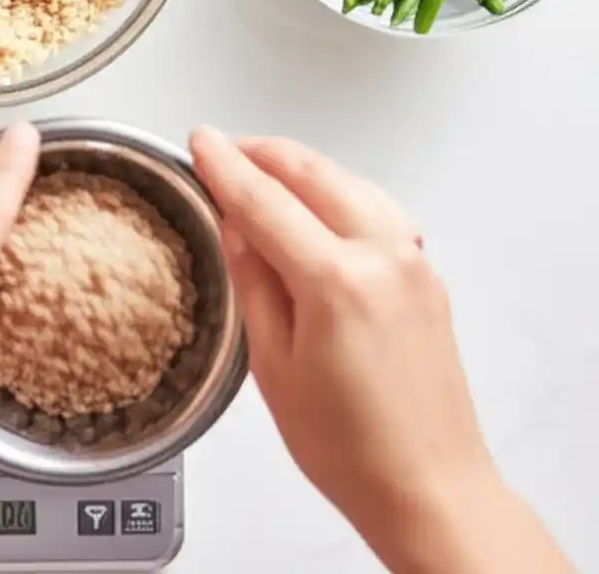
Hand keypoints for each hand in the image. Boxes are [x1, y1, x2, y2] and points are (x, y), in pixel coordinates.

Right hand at [190, 127, 570, 573]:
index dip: (225, 167)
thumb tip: (236, 227)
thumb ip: (254, 283)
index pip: (266, 201)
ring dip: (302, 166)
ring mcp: (414, 262)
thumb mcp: (273, 366)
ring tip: (261, 168)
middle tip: (222, 148)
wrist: (428, 485)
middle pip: (314, 174)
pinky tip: (319, 201)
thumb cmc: (350, 447)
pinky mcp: (427, 276)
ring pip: (351, 182)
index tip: (199, 142)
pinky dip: (339, 190)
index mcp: (337, 281)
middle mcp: (384, 258)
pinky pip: (379, 207)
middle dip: (263, 153)